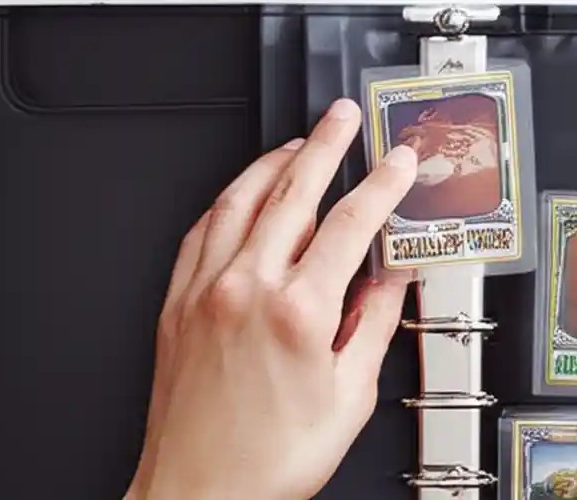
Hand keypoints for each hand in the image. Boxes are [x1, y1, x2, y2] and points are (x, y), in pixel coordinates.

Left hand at [126, 98, 417, 499]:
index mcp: (299, 312)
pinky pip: (201, 232)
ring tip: (298, 142)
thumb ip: (373, 324)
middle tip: (343, 115)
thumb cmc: (269, 459)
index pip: (352, 224)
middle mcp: (247, 290)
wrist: (199, 494)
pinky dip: (227, 201)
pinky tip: (242, 194)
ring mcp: (205, 292)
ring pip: (240, 202)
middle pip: (293, 193)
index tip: (399, 161)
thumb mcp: (350, 396)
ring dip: (273, 163)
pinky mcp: (176, 305)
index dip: (382, 184)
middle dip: (325, 144)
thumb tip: (392, 279)